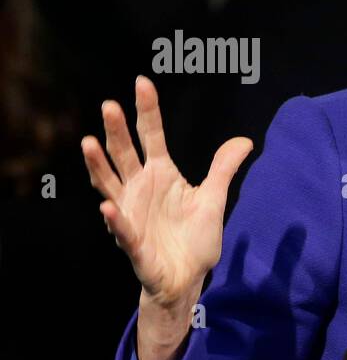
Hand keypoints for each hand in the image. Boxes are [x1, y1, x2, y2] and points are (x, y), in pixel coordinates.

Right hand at [81, 76, 252, 309]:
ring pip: (110, 185)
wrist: (187, 277)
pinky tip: (107, 207)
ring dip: (99, 165)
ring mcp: (131, 214)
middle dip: (117, 131)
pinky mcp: (133, 242)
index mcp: (161, 175)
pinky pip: (122, 230)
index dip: (148, 111)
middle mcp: (140, 189)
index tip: (143, 82)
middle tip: (110, 105)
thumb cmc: (194, 238)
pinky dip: (115, 219)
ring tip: (89, 142)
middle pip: (125, 154)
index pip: (152, 136)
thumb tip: (244, 140)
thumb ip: (223, 168)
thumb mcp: (213, 198)